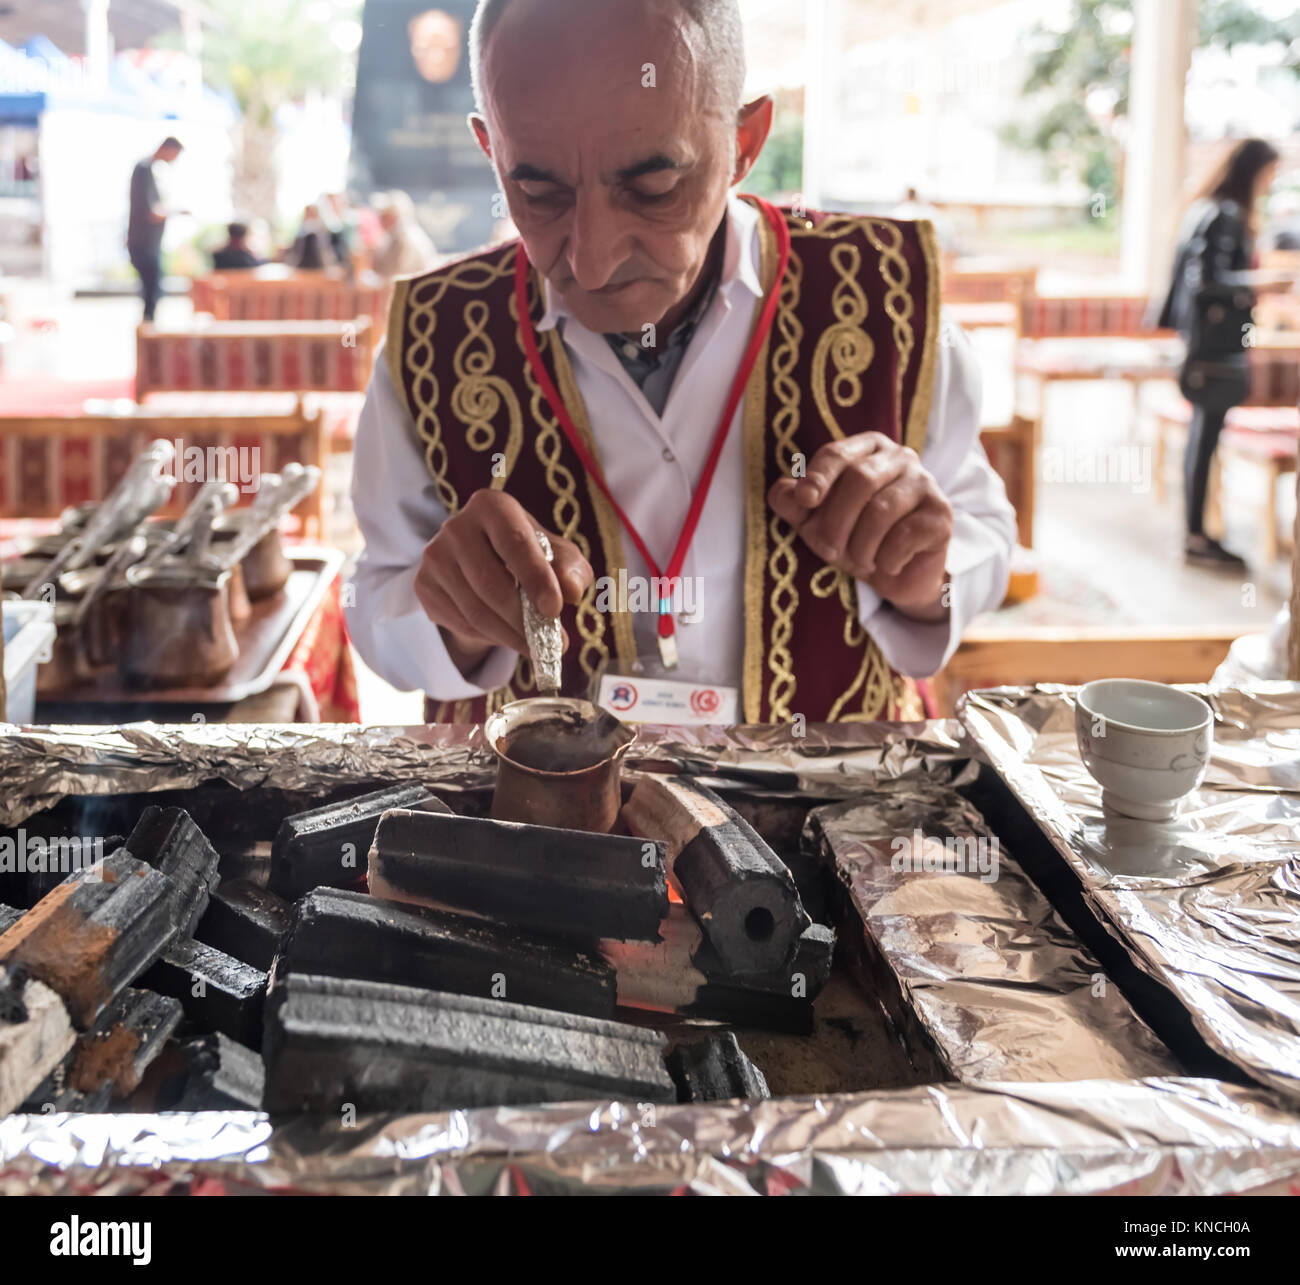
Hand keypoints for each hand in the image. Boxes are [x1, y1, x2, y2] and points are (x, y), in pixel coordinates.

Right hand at [415, 489, 592, 672]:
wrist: (483, 561)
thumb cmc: (529, 555)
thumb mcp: (558, 555)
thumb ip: (570, 568)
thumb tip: (572, 591)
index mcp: (492, 507)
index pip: (514, 543)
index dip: (536, 578)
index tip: (555, 610)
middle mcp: (456, 527)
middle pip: (491, 583)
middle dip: (525, 620)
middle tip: (554, 644)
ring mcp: (435, 557)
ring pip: (475, 610)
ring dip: (510, 636)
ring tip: (536, 648)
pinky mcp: (423, 585)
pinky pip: (460, 623)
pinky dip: (489, 637)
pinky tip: (506, 635)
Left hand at [767, 433, 952, 616]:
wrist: (896, 575)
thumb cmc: (852, 537)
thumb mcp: (816, 521)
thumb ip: (794, 504)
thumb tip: (781, 492)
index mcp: (866, 450)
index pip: (837, 454)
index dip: (819, 476)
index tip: (806, 500)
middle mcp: (900, 457)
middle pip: (860, 479)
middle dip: (836, 522)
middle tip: (829, 551)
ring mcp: (925, 483)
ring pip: (881, 510)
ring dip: (860, 546)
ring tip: (859, 561)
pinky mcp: (941, 514)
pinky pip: (905, 535)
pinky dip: (886, 559)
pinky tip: (886, 565)